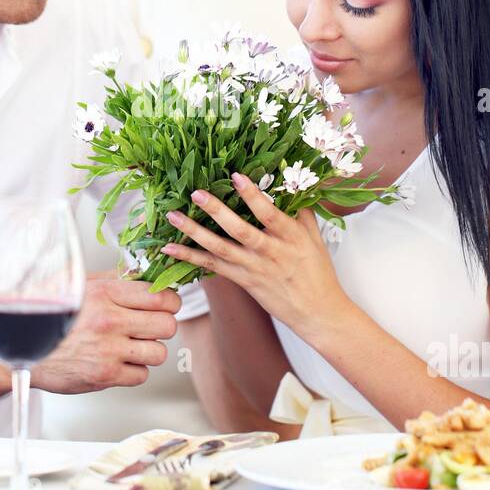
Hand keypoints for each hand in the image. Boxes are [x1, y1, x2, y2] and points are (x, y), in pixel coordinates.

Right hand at [31, 277, 179, 393]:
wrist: (19, 347)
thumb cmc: (49, 313)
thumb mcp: (79, 285)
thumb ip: (114, 280)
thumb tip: (144, 274)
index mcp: (105, 293)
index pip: (161, 297)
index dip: (169, 302)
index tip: (165, 305)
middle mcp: (109, 321)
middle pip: (167, 325)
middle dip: (163, 326)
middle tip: (151, 326)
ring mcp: (108, 351)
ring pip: (159, 352)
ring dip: (150, 350)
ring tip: (133, 345)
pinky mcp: (104, 376)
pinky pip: (141, 375)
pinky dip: (134, 370)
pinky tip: (119, 361)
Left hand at [161, 172, 349, 336]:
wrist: (318, 313)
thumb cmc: (318, 273)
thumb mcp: (315, 238)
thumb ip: (301, 210)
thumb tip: (291, 182)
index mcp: (291, 237)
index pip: (270, 214)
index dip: (253, 196)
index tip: (236, 176)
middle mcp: (271, 252)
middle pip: (240, 230)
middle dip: (217, 211)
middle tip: (197, 193)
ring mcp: (254, 268)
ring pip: (221, 249)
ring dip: (195, 232)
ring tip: (174, 216)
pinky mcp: (243, 282)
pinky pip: (213, 268)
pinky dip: (191, 257)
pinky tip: (171, 247)